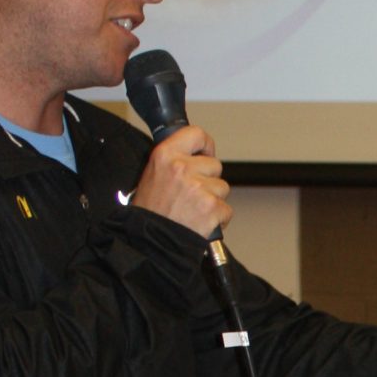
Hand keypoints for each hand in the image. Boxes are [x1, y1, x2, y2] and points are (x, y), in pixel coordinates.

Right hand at [130, 124, 231, 242]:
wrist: (150, 242)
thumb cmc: (150, 212)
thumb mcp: (153, 174)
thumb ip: (174, 160)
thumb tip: (196, 154)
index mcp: (165, 155)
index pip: (197, 134)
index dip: (205, 145)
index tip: (205, 153)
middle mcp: (182, 168)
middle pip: (215, 165)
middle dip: (208, 180)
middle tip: (190, 195)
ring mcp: (198, 187)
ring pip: (223, 188)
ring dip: (213, 200)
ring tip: (193, 210)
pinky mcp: (211, 207)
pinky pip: (226, 209)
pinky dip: (218, 218)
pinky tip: (201, 222)